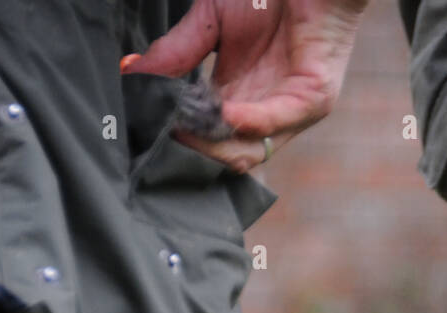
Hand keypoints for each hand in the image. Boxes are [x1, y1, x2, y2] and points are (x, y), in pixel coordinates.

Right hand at [125, 0, 367, 171]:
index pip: (208, 140)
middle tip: (166, 129)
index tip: (151, 124)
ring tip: (189, 123)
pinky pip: (275, 122)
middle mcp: (264, 115)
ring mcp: (291, 112)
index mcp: (239, 101)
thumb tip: (131, 74)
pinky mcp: (314, 99)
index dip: (180, 136)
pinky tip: (224, 112)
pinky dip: (248, 121)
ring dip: (216, 142)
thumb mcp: (208, 23)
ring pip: (249, 151)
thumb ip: (175, 52)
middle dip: (194, 147)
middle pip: (226, 156)